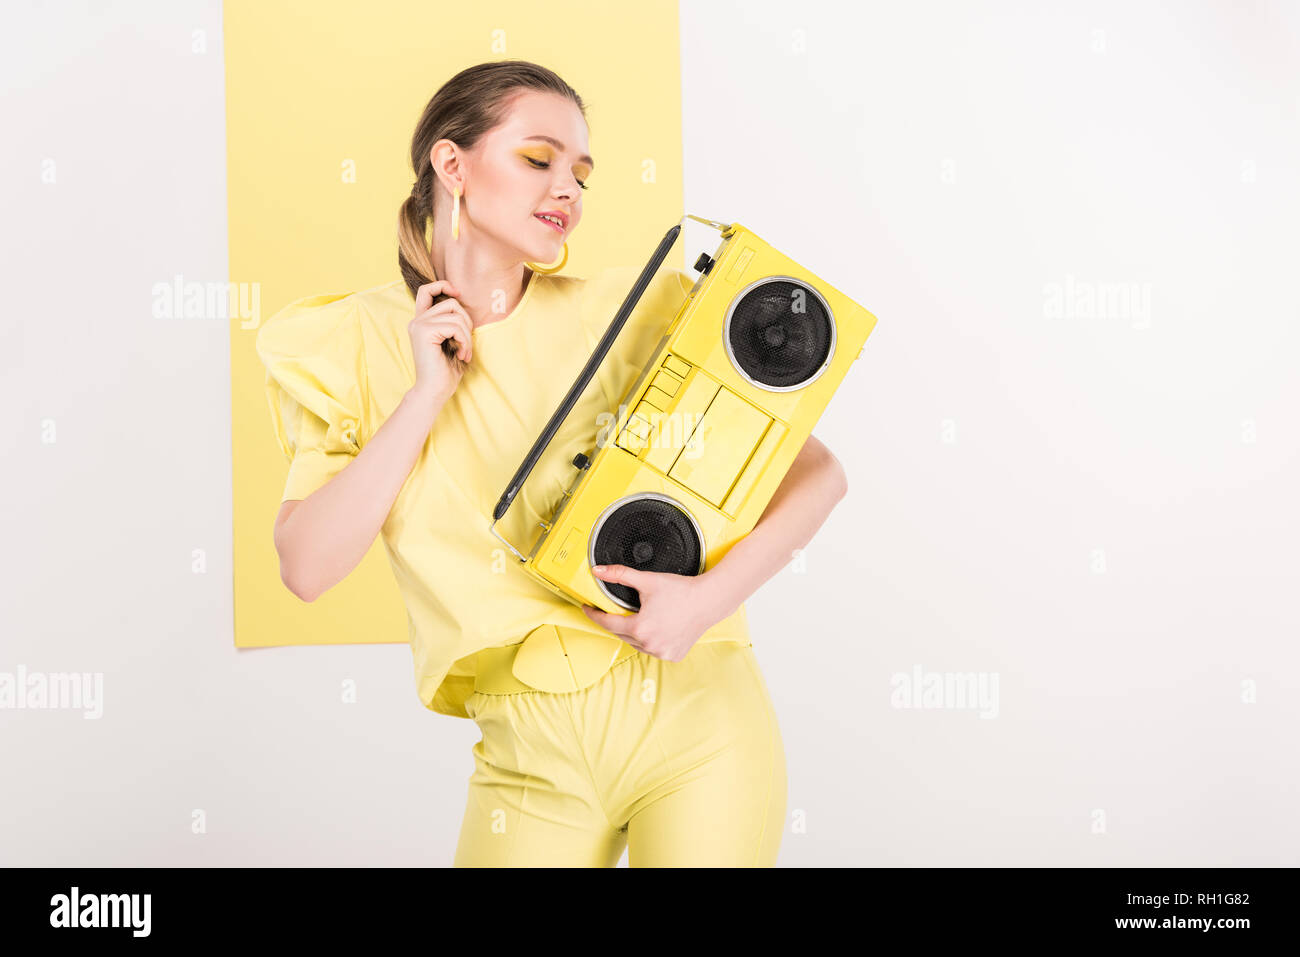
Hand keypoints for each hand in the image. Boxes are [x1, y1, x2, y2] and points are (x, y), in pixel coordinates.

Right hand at [409, 279, 471, 401]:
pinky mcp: (424, 332)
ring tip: (464, 353)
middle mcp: (417, 321)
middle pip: (451, 303)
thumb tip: (463, 305)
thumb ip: (452, 323)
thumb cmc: (445, 371)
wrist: (434, 391)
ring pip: (456, 316)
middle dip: (466, 323)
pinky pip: (455, 326)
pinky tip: (461, 356)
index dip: (442, 285)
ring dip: (467, 336)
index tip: (457, 293)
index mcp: (421, 322)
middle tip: (466, 344)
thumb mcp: (451, 341)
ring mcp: (419, 325)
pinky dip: (465, 341)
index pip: (426, 290)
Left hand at [581, 565, 729, 661]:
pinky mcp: (673, 655)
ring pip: (637, 643)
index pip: (607, 623)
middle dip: (617, 622)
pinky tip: (657, 629)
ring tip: (640, 618)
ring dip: (635, 633)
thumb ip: (620, 575)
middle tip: (617, 610)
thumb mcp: (647, 580)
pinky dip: (651, 641)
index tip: (589, 609)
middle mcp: (650, 644)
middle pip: (622, 634)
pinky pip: (654, 649)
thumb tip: (599, 571)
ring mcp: (662, 652)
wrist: (709, 600)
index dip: (595, 615)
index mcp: (640, 628)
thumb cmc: (682, 591)